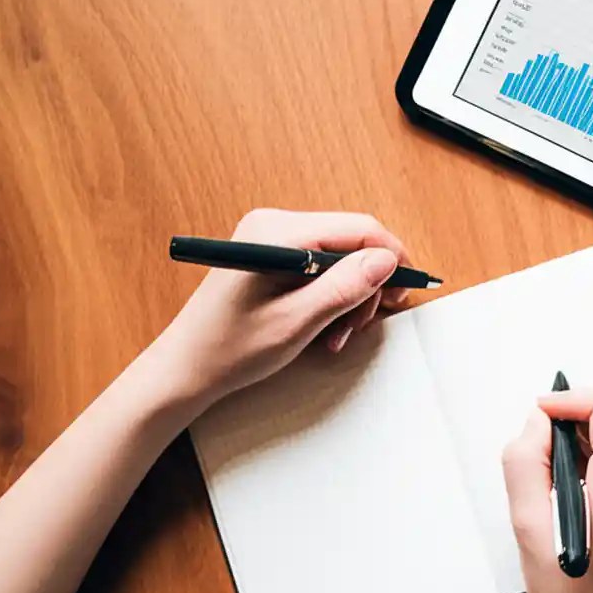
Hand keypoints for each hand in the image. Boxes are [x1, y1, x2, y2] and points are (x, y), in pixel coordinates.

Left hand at [149, 209, 412, 406]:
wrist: (186, 368)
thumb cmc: (230, 349)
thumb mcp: (297, 323)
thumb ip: (344, 287)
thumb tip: (387, 260)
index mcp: (277, 233)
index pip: (359, 228)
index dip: (392, 258)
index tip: (406, 291)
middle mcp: (275, 224)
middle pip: (352, 241)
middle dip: (367, 285)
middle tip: (364, 325)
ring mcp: (272, 237)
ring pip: (341, 257)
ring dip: (351, 296)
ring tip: (338, 335)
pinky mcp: (273, 253)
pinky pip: (322, 266)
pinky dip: (333, 296)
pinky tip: (325, 326)